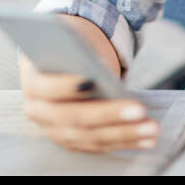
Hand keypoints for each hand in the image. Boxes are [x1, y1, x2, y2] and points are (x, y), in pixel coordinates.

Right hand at [18, 32, 158, 153]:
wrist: (59, 60)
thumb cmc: (67, 47)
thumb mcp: (67, 39)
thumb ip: (75, 49)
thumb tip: (97, 64)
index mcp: (33, 83)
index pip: (47, 88)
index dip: (66, 86)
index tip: (90, 80)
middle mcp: (39, 112)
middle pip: (75, 118)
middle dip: (109, 115)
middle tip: (139, 110)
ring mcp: (56, 130)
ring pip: (91, 137)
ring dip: (124, 134)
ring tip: (151, 128)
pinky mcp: (74, 140)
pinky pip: (100, 144)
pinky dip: (125, 142)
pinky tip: (147, 138)